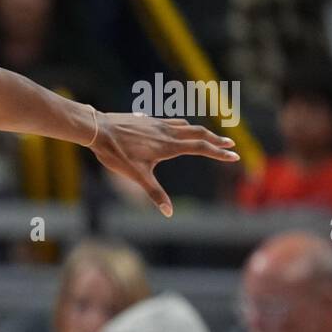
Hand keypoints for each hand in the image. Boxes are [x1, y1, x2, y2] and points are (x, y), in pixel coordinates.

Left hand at [90, 113, 237, 216]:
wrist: (98, 129)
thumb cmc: (116, 154)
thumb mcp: (137, 176)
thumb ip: (154, 193)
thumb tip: (169, 212)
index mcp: (168, 146)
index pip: (201, 148)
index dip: (219, 153)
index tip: (234, 156)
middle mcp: (166, 132)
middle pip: (198, 133)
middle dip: (215, 139)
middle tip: (229, 144)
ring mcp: (157, 123)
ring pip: (185, 125)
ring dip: (199, 131)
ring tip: (206, 137)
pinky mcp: (147, 120)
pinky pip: (170, 121)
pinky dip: (180, 125)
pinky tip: (175, 127)